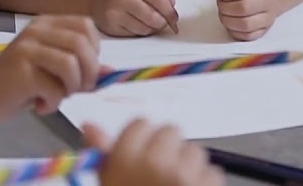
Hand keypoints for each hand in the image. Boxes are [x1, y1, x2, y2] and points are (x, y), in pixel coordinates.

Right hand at [0, 15, 100, 120]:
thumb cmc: (19, 83)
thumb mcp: (53, 71)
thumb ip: (80, 68)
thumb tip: (111, 73)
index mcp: (46, 23)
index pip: (86, 26)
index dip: (94, 50)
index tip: (85, 71)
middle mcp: (36, 30)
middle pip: (81, 44)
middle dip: (89, 73)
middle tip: (78, 90)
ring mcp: (27, 48)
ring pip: (70, 64)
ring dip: (71, 88)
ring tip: (58, 97)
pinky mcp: (20, 70)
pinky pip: (54, 87)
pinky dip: (53, 102)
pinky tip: (40, 105)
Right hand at [83, 119, 222, 185]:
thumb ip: (102, 155)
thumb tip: (89, 124)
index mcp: (124, 160)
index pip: (140, 124)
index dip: (143, 139)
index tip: (143, 156)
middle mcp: (153, 161)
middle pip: (171, 131)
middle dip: (170, 150)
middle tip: (162, 175)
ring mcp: (182, 175)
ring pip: (195, 151)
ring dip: (190, 168)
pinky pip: (213, 172)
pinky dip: (206, 185)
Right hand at [88, 0, 178, 36]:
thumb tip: (173, 5)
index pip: (160, 0)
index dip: (170, 12)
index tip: (174, 18)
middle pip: (154, 18)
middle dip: (162, 22)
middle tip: (162, 21)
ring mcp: (115, 12)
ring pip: (146, 29)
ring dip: (151, 28)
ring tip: (148, 21)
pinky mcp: (110, 26)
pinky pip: (135, 34)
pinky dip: (140, 31)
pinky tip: (136, 24)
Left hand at [214, 0, 278, 40]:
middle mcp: (269, 1)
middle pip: (243, 8)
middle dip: (224, 7)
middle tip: (219, 2)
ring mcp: (268, 18)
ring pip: (245, 25)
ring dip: (227, 20)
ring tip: (223, 13)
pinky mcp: (264, 30)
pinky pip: (247, 36)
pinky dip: (234, 31)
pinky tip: (230, 22)